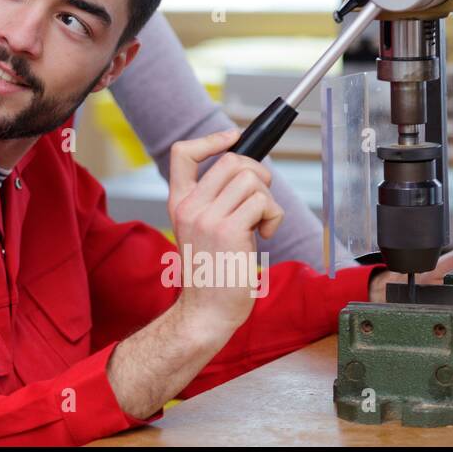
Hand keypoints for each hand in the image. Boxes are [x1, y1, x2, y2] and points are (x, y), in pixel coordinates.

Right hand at [166, 128, 283, 332]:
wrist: (205, 312)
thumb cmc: (211, 275)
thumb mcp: (200, 231)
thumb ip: (213, 202)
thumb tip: (247, 173)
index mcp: (179, 203)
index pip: (183, 153)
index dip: (211, 139)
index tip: (232, 138)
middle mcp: (190, 206)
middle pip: (231, 160)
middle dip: (258, 174)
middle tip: (260, 202)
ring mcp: (208, 217)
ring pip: (252, 179)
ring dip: (268, 201)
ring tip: (261, 225)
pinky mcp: (229, 230)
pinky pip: (264, 203)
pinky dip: (273, 218)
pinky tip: (263, 237)